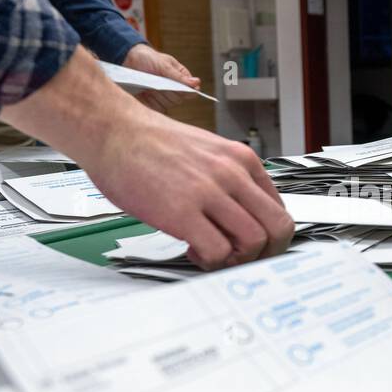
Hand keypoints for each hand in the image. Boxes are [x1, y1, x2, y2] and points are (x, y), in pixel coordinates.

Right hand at [2, 49, 293, 269]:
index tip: (251, 243)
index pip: (279, 208)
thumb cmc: (149, 142)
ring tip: (213, 254)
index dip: (268, 235)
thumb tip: (240, 214)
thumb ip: (229, 179)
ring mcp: (209, 192)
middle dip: (264, 253)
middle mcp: (232, 174)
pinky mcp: (182, 211)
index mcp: (242, 159)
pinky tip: (192, 249)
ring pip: (254, 242)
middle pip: (278, 228)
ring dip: (237, 259)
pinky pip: (218, 252)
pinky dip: (210, 261)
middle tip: (240, 257)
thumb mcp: (207, 151)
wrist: (112, 129)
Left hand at [122, 43, 201, 112]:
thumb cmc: (148, 58)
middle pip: (178, 100)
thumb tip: (197, 83)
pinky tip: (144, 92)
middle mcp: (174, 90)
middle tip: (157, 81)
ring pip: (167, 105)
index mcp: (181, 79)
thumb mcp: (163, 64)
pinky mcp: (153, 104)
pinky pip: (156, 109)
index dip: (186, 92)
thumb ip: (179, 76)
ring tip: (148, 85)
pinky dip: (150, 102)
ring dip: (157, 95)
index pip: (190, 92)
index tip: (175, 86)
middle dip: (167, 91)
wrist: (128, 60)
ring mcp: (164, 98)